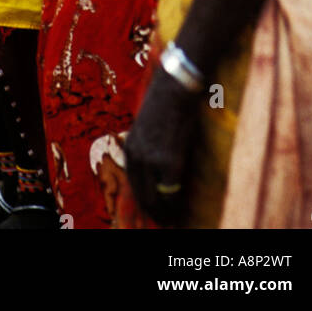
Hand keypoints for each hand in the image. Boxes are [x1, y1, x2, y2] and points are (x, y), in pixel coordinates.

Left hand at [124, 67, 199, 226]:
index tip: (153, 211)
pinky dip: (176, 203)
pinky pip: (171, 192)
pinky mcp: (169, 162)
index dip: (144, 200)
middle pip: (142, 195)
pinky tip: (182, 210)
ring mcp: (151, 161)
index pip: (133, 184)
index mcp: (130, 148)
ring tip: (173, 220)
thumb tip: (157, 170)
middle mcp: (136, 157)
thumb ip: (148, 148)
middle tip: (165, 222)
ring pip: (156, 198)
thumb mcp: (148, 127)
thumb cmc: (166, 104)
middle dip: (154, 211)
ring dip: (165, 211)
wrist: (175, 89)